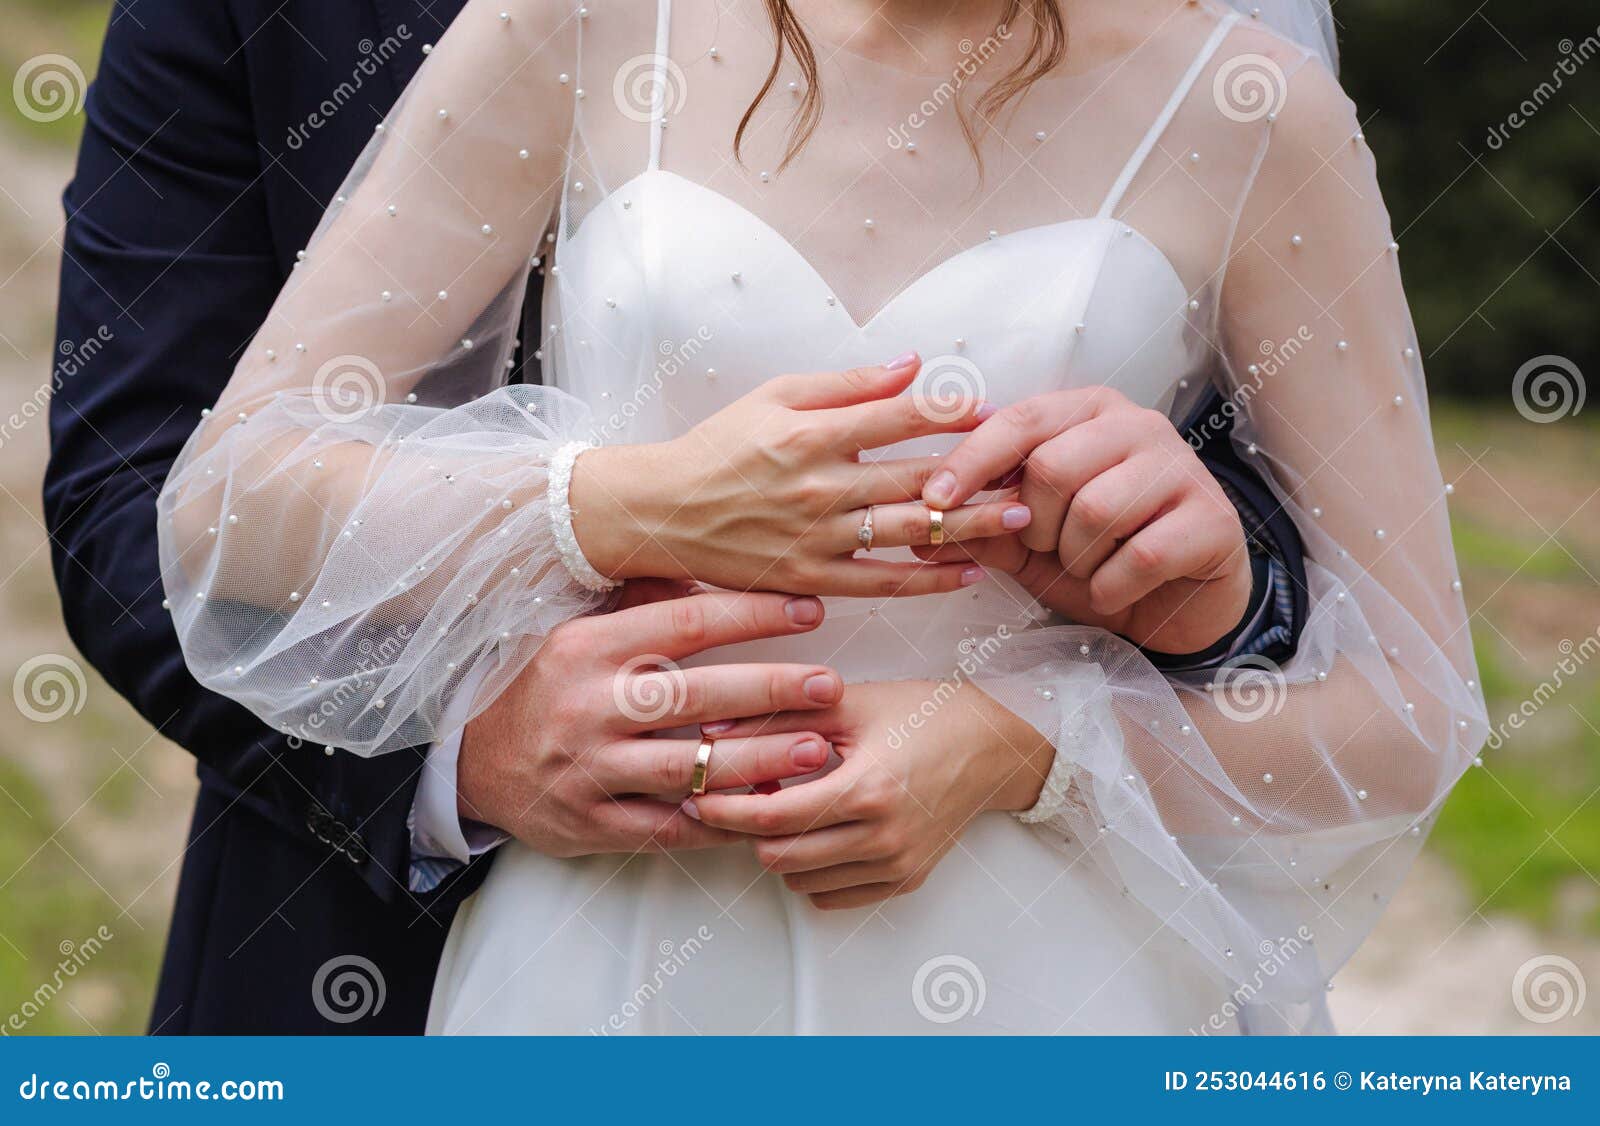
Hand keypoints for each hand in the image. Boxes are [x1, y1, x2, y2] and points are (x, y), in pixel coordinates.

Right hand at [457, 582, 841, 857]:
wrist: (470, 760)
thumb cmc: (544, 683)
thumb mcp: (580, 629)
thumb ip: (641, 598)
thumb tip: (707, 559)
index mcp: (588, 646)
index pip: (683, 622)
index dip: (752, 615)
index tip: (810, 610)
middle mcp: (588, 706)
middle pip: (694, 695)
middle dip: (770, 690)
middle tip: (829, 686)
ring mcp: (590, 770)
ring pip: (689, 767)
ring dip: (759, 761)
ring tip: (814, 751)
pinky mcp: (592, 825)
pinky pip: (668, 828)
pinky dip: (721, 822)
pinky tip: (767, 811)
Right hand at [569, 354, 1033, 596]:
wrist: (661, 512)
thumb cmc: (718, 446)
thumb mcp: (773, 396)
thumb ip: (847, 384)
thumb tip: (914, 364)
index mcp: (810, 433)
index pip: (895, 416)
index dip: (950, 411)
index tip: (996, 408)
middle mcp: (819, 486)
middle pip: (914, 478)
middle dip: (978, 473)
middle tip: (1034, 467)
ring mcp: (816, 537)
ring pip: (907, 533)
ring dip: (967, 525)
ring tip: (1020, 517)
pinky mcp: (810, 577)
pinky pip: (881, 583)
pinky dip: (927, 579)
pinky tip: (968, 572)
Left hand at [691, 680, 1053, 909]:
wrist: (994, 745)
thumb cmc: (926, 715)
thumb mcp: (852, 703)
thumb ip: (782, 714)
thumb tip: (714, 729)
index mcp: (868, 790)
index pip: (774, 817)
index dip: (726, 809)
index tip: (698, 795)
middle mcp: (883, 838)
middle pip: (781, 858)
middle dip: (749, 830)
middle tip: (741, 797)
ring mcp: (896, 865)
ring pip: (802, 881)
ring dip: (780, 850)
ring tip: (783, 808)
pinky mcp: (904, 879)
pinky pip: (833, 895)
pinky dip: (810, 871)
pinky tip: (815, 832)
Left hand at [917, 387, 1251, 654]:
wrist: (1178, 604)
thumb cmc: (1100, 558)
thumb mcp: (1030, 545)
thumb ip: (983, 529)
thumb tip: (920, 532)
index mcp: (1088, 413)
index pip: (1020, 420)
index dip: (973, 460)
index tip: (937, 499)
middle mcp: (1137, 426)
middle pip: (1053, 467)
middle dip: (1035, 526)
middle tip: (1050, 550)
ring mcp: (1181, 467)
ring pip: (1096, 511)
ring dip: (1077, 560)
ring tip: (1089, 568)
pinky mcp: (1212, 518)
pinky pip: (1141, 556)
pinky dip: (1112, 587)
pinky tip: (1116, 590)